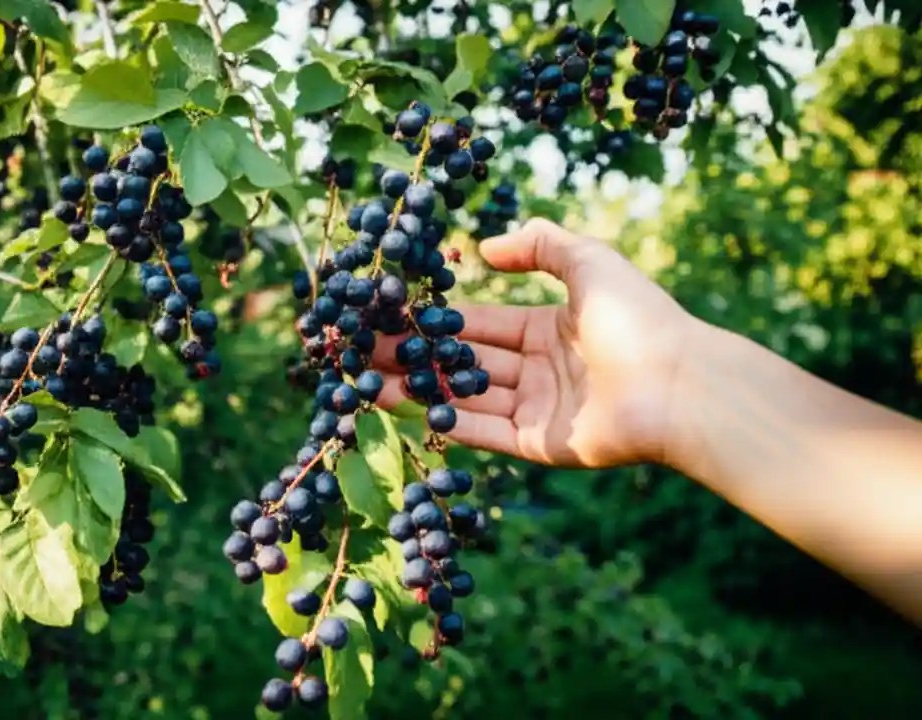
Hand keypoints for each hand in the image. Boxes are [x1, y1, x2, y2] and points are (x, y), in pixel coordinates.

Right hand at [373, 218, 699, 467]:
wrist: (679, 386)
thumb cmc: (639, 318)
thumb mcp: (590, 262)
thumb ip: (539, 244)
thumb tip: (484, 248)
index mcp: (551, 327)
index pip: (482, 323)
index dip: (438, 321)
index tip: (393, 316)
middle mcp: (541, 370)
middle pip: (466, 362)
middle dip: (416, 357)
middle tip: (365, 351)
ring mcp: (539, 410)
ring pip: (467, 397)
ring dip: (418, 389)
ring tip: (367, 381)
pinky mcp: (539, 445)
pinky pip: (484, 432)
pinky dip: (447, 421)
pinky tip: (406, 408)